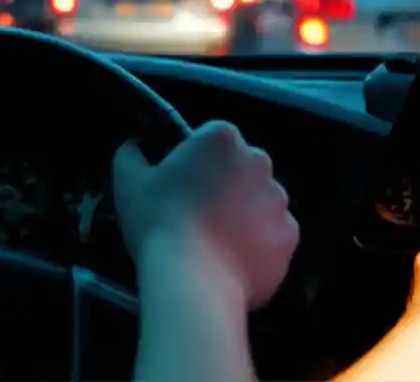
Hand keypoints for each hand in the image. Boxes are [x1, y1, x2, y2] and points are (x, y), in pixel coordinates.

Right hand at [111, 121, 297, 309]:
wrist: (194, 281)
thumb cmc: (160, 223)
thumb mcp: (129, 184)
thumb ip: (131, 155)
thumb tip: (134, 144)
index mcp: (222, 138)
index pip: (214, 139)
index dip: (197, 161)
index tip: (183, 185)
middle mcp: (259, 161)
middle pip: (242, 168)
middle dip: (226, 185)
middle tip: (198, 215)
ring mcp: (279, 199)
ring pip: (261, 201)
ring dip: (244, 215)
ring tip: (216, 243)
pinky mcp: (290, 235)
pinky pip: (274, 234)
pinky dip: (259, 245)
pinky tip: (234, 260)